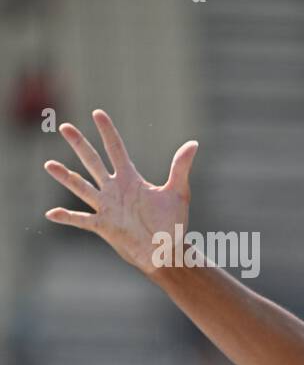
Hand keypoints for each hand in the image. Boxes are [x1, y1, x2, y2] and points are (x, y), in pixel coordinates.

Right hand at [43, 109, 198, 275]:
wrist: (167, 251)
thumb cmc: (173, 223)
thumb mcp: (178, 193)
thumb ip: (180, 167)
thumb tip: (193, 143)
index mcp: (131, 179)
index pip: (116, 149)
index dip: (107, 131)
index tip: (97, 113)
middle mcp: (115, 190)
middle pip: (93, 162)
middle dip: (80, 144)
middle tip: (64, 126)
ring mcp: (106, 207)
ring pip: (81, 187)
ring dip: (66, 176)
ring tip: (49, 164)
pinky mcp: (103, 226)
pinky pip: (81, 219)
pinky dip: (67, 217)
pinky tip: (51, 214)